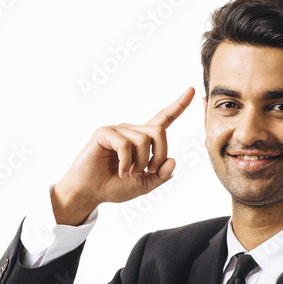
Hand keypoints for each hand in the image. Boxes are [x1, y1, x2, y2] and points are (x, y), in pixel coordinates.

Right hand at [52, 87, 195, 224]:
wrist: (90, 193)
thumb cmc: (115, 186)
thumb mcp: (145, 185)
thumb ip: (161, 176)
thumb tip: (172, 160)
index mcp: (143, 139)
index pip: (164, 118)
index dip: (178, 105)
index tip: (192, 90)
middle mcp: (131, 131)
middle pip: (159, 132)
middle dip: (159, 154)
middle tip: (149, 171)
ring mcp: (117, 130)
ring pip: (143, 140)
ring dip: (140, 162)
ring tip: (129, 173)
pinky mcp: (104, 133)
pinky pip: (125, 144)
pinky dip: (126, 163)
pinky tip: (120, 171)